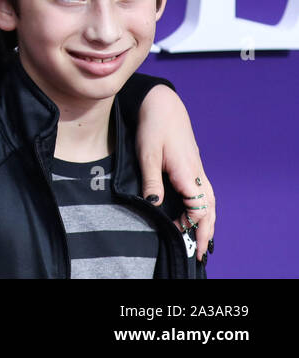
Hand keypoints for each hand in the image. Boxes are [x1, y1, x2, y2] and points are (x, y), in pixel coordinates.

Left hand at [137, 85, 215, 260]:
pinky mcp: (193, 168)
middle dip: (205, 232)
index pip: (198, 209)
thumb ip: (152, 181)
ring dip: (208, 223)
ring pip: (209, 203)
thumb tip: (155, 205)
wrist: (163, 105)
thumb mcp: (147, 154)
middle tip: (199, 253)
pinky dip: (205, 210)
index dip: (189, 225)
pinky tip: (199, 217)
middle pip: (209, 210)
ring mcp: (197, 171)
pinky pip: (205, 194)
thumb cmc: (154, 127)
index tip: (177, 235)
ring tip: (202, 241)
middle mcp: (197, 175)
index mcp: (188, 174)